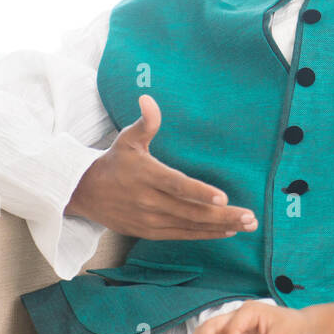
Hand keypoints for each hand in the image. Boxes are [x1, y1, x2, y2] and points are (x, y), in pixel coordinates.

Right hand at [65, 94, 259, 236]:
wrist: (83, 192)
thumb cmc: (113, 162)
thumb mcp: (127, 139)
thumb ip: (145, 123)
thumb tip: (148, 99)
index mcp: (146, 175)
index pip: (177, 185)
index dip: (200, 193)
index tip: (224, 198)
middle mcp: (149, 201)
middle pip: (191, 210)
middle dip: (223, 215)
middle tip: (250, 217)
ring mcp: (149, 219)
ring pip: (190, 226)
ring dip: (220, 226)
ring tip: (247, 225)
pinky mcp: (149, 232)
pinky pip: (182, 235)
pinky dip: (205, 234)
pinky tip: (226, 231)